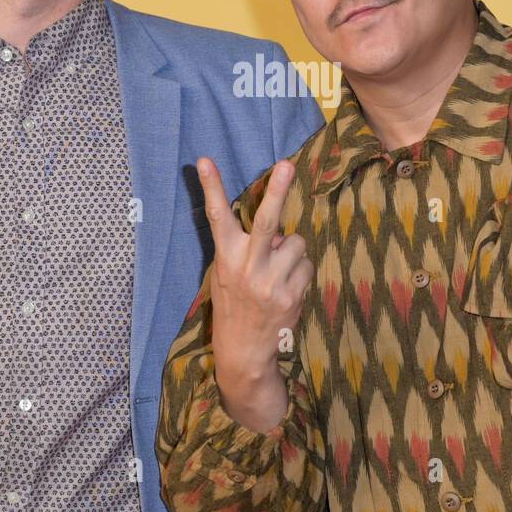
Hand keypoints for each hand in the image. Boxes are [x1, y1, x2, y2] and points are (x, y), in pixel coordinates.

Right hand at [197, 156, 311, 432]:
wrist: (244, 352)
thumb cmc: (235, 304)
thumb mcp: (226, 273)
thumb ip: (246, 248)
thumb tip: (280, 231)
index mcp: (226, 257)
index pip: (217, 217)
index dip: (212, 187)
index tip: (205, 160)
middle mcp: (248, 267)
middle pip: (266, 221)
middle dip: (277, 191)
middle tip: (286, 165)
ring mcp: (271, 282)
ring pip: (296, 243)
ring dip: (292, 253)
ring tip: (278, 273)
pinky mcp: (291, 295)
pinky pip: (306, 265)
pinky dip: (300, 271)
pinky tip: (287, 288)